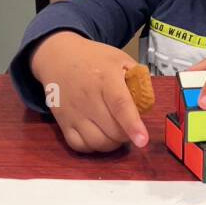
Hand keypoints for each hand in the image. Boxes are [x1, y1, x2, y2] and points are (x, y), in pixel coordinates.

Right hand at [30, 31, 149, 152]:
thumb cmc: (92, 59)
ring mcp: (74, 112)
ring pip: (97, 142)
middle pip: (112, 130)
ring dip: (112, 143)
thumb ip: (137, 78)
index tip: (142, 140)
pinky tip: (99, 136)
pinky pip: (79, 145)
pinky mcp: (63, 122)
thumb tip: (148, 102)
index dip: (132, 125)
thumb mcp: (120, 58)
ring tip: (116, 132)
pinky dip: (93, 147)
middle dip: (127, 134)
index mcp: (106, 78)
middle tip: (130, 127)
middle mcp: (88, 97)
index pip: (120, 105)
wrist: (57, 57)